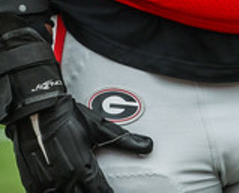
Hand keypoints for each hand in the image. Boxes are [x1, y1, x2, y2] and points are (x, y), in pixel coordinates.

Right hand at [7, 95, 152, 192]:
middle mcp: (65, 179)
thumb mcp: (99, 127)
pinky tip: (63, 188)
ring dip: (74, 192)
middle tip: (96, 187)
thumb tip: (148, 145)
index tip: (112, 191)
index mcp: (84, 168)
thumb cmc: (69, 117)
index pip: (101, 192)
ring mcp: (47, 183)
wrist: (36, 112)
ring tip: (82, 187)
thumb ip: (124, 140)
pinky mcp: (33, 182)